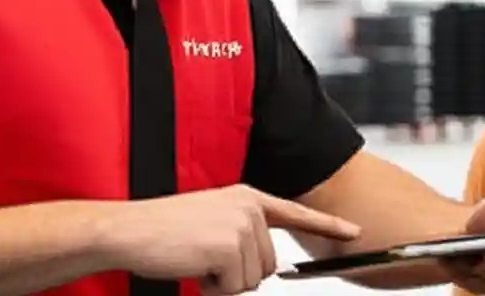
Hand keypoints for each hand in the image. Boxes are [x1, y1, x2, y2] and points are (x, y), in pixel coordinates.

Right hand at [102, 184, 360, 294]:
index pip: (295, 212)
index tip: (355, 232)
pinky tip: (192, 265)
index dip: (328, 225)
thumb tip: (260, 267)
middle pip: (268, 265)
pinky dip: (211, 287)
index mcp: (247, 198)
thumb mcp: (211, 224)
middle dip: (237, 274)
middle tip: (204, 259)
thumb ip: (242, 235)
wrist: (129, 230)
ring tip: (195, 259)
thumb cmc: (164, 232)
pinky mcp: (229, 246)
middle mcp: (249, 207)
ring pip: (252, 280)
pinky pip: (233, 287)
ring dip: (222, 282)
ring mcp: (241, 225)